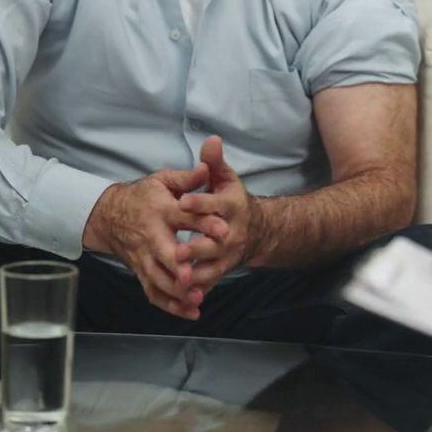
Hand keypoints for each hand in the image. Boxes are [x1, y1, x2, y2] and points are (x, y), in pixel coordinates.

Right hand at [82, 165, 225, 318]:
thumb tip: (208, 168)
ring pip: (157, 278)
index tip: (224, 230)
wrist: (108, 216)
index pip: (183, 216)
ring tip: (196, 298)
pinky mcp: (141, 272)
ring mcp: (144, 257)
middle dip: (178, 266)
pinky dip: (170, 305)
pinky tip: (190, 312)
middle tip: (194, 275)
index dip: (203, 222)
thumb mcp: (162, 180)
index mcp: (160, 210)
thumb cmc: (142, 196)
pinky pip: (153, 292)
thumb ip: (186, 177)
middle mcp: (150, 236)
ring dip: (175, 291)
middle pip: (164, 254)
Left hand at [176, 136, 258, 290]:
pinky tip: (178, 292)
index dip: (200, 203)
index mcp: (231, 207)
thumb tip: (211, 139)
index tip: (182, 202)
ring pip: (210, 265)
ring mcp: (227, 254)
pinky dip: (195, 288)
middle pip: (214, 241)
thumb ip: (215, 162)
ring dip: (194, 271)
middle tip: (176, 248)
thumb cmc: (232, 201)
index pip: (215, 204)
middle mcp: (232, 232)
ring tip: (175, 273)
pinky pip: (208, 281)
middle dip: (196, 246)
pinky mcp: (222, 270)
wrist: (256, 232)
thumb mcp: (226, 179)